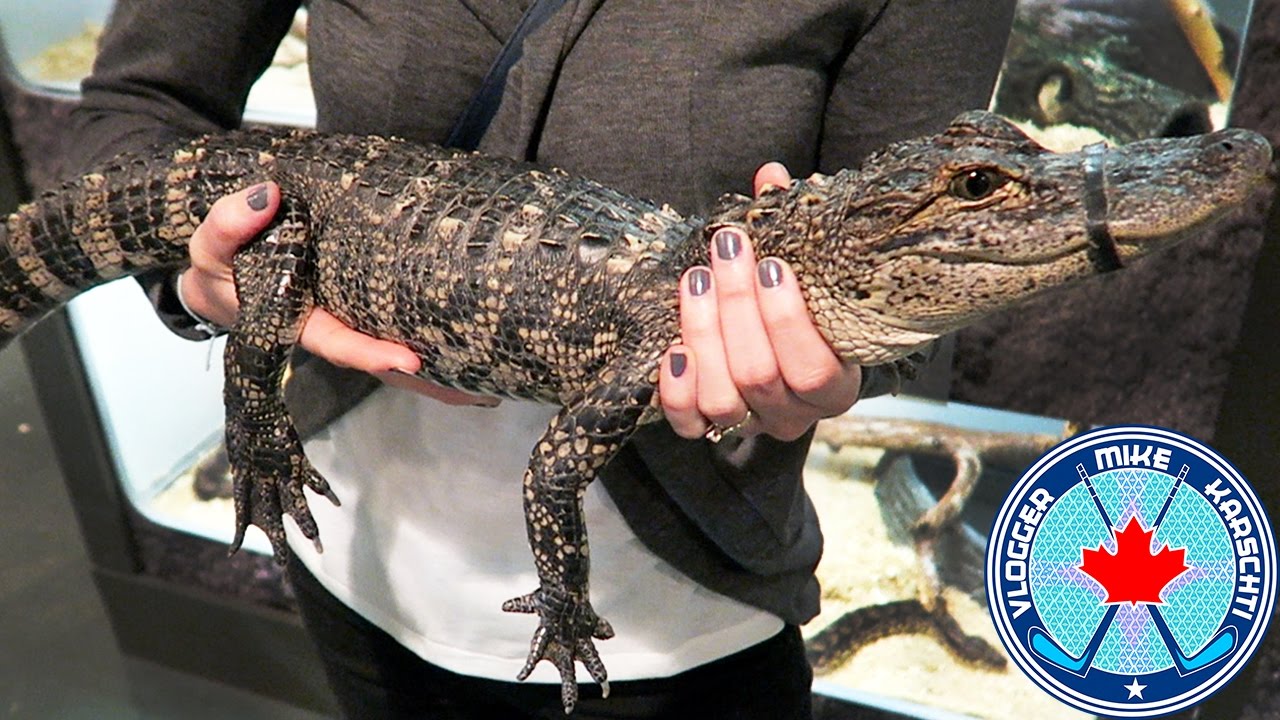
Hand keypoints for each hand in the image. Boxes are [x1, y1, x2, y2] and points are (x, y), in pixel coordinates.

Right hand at [178, 182, 498, 406]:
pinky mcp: (365, 308)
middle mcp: (333, 328)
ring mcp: (352, 322)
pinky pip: (400, 329)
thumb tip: (267, 197)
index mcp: (298, 322)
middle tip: (478, 394)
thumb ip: (229, 224)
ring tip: (491, 389)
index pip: (341, 342)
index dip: (373, 354)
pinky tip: (474, 352)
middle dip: (428, 382)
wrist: (224, 270)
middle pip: (385, 363)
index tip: (411, 361)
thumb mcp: (209, 245)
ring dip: (441, 374)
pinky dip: (435, 343)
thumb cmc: (219, 264)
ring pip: (400, 353)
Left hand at [659, 163, 861, 440]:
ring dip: (704, 333)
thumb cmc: (801, 302)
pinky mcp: (710, 428)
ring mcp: (751, 423)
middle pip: (759, 374)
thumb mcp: (805, 271)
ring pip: (722, 397)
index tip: (769, 264)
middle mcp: (794, 413)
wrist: (782, 351)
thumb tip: (769, 177)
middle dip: (737, 305)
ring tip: (696, 281)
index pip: (814, 368)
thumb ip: (791, 227)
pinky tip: (672, 347)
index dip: (787, 319)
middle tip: (725, 250)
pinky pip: (688, 423)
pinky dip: (676, 389)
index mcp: (834, 383)